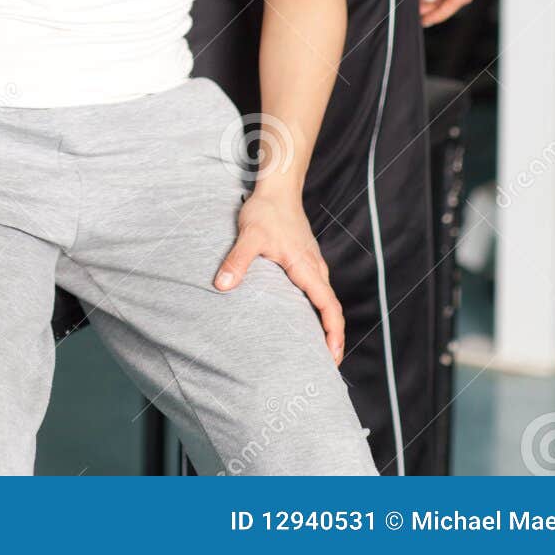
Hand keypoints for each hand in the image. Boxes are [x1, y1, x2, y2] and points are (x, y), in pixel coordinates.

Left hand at [214, 189, 344, 365]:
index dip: (334, 334)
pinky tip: (303, 318)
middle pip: (331, 308)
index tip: (333, 358)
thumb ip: (237, 261)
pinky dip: (317, 309)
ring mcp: (312, 263)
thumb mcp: (249, 235)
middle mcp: (315, 268)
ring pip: (325, 300)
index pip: (329, 307)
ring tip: (316, 349)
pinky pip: (317, 290)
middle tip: (325, 366)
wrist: (277, 187)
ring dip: (325, 324)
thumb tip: (221, 287)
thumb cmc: (266, 210)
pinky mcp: (305, 259)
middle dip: (332, 338)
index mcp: (307, 268)